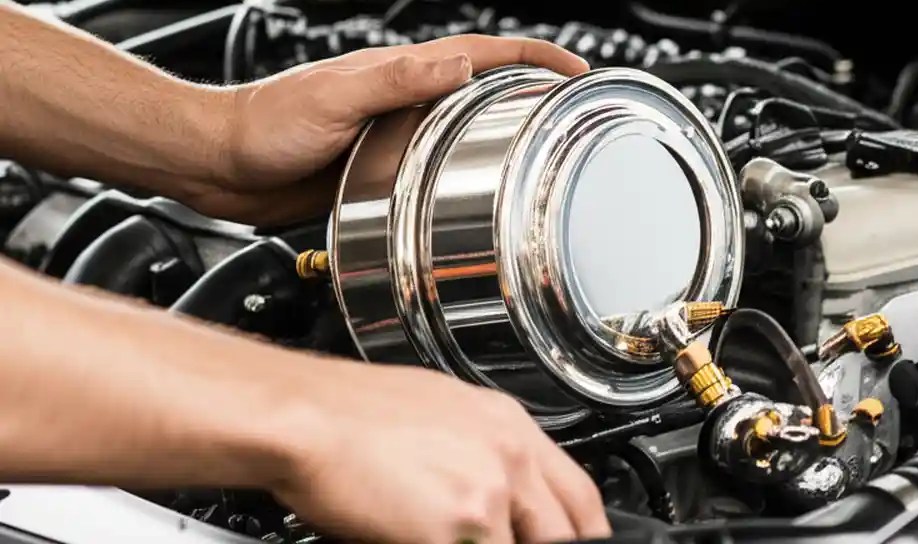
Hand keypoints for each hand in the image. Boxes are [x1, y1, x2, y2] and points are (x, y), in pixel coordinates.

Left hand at [197, 35, 587, 223]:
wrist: (218, 163)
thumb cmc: (262, 126)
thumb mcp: (333, 98)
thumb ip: (395, 81)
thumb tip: (458, 64)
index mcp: (397, 73)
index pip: (481, 55)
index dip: (533, 59)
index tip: (575, 72)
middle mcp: (401, 98)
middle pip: (482, 89)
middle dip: (532, 93)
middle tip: (570, 115)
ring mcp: (391, 132)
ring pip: (461, 131)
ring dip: (501, 136)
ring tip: (539, 155)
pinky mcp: (377, 166)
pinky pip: (433, 164)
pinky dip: (463, 173)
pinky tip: (473, 196)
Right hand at [274, 361, 609, 543]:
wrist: (305, 417)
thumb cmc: (352, 412)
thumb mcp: (442, 413)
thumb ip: (484, 453)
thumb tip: (499, 489)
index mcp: (512, 426)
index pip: (580, 494)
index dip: (586, 532)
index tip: (581, 543)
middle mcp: (510, 457)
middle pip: (567, 531)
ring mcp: (490, 494)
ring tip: (458, 539)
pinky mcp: (459, 529)